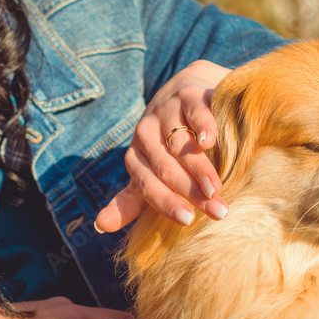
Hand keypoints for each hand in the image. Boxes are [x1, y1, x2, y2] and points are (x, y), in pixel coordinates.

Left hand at [94, 59, 231, 232]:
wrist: (185, 91)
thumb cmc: (167, 143)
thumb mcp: (148, 171)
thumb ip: (130, 200)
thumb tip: (100, 226)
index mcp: (135, 156)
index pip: (146, 184)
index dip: (166, 203)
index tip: (188, 221)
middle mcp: (146, 133)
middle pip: (165, 168)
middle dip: (191, 193)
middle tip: (218, 212)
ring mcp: (166, 112)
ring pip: (179, 144)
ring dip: (200, 168)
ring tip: (218, 189)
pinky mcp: (187, 94)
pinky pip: (194, 111)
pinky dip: (202, 126)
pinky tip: (209, 142)